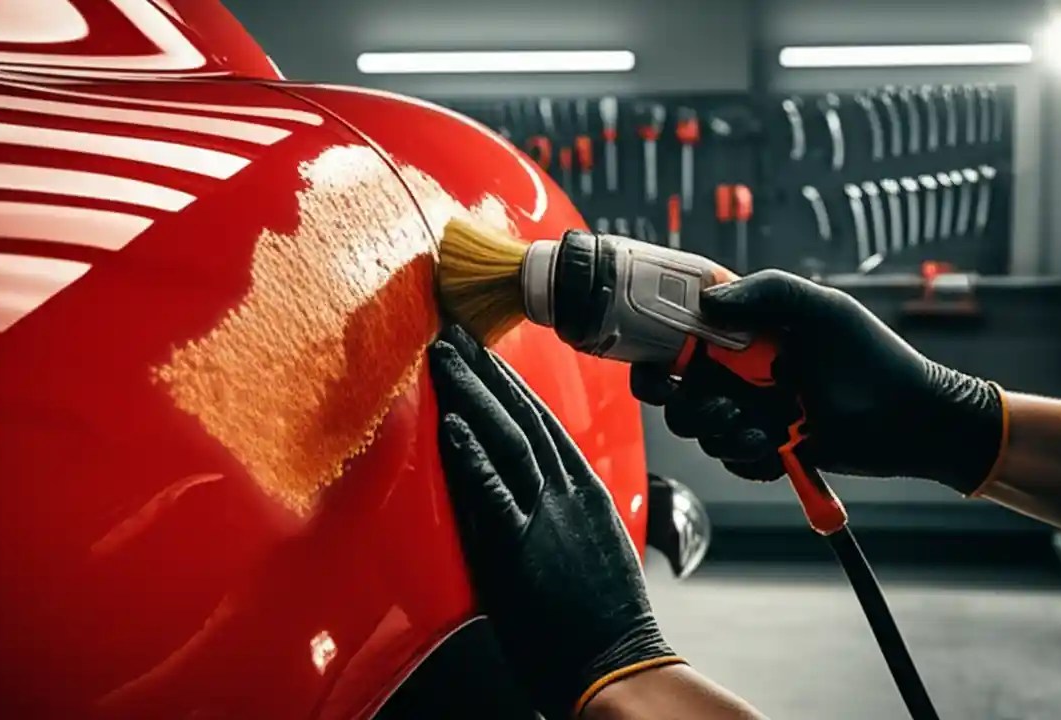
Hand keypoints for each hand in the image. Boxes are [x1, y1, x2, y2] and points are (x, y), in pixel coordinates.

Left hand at [429, 325, 681, 718]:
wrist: (616, 664)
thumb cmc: (604, 618)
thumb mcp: (595, 547)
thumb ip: (567, 513)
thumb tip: (539, 493)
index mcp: (587, 490)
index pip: (544, 421)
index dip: (509, 383)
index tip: (484, 354)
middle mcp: (570, 493)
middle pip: (523, 417)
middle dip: (485, 372)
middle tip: (453, 334)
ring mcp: (547, 518)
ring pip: (507, 440)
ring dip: (471, 394)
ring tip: (444, 359)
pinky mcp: (522, 550)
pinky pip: (493, 493)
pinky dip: (471, 455)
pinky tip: (451, 424)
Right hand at [631, 270, 1004, 493]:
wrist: (911, 419)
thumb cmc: (873, 356)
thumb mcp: (822, 308)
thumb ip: (766, 291)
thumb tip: (706, 302)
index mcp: (743, 333)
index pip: (678, 336)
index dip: (657, 351)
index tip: (661, 366)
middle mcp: (738, 370)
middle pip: (674, 390)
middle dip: (684, 405)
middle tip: (720, 407)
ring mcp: (749, 410)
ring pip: (698, 428)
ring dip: (721, 434)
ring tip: (762, 431)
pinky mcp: (764, 447)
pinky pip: (729, 459)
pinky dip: (746, 459)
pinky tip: (778, 449)